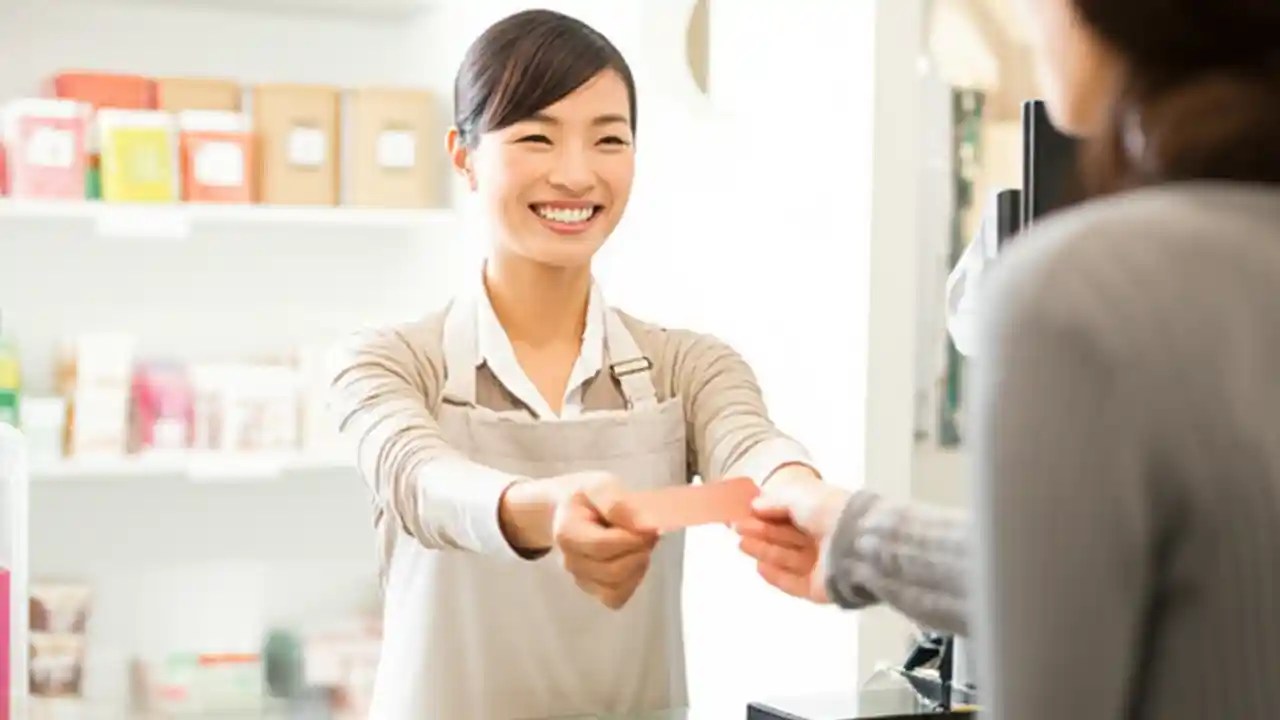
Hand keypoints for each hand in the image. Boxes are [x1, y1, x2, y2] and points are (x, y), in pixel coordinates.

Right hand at [551, 476, 658, 609]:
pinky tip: (634, 560)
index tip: (649, 526)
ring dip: (638, 567)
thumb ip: (617, 503)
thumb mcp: (599, 486)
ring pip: (616, 588)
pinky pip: (616, 597)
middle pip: (612, 571)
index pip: (603, 546)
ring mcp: (580, 578)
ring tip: (641, 545)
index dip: (632, 539)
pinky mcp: (592, 589)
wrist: (568, 511)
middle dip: (639, 553)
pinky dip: (632, 581)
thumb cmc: (586, 498)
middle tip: (650, 534)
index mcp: (567, 533)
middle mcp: (570, 561)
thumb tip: (642, 525)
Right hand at [735, 468, 851, 604]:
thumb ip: (775, 500)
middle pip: (787, 538)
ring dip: (764, 551)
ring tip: (742, 544)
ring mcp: (823, 566)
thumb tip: (755, 505)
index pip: (790, 517)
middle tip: (738, 529)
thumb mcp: (799, 494)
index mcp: (824, 515)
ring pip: (788, 559)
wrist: (855, 542)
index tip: (745, 515)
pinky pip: (794, 583)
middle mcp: (824, 540)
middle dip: (762, 534)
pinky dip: (776, 576)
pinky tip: (759, 567)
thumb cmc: (829, 512)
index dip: (767, 516)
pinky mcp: (820, 588)